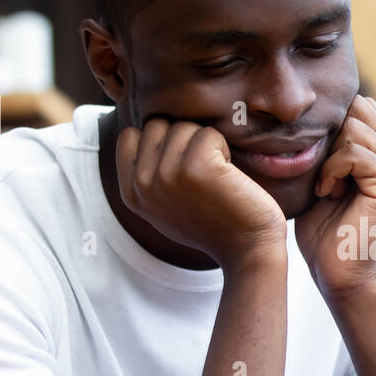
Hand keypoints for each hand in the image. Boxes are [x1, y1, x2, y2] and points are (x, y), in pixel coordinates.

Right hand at [116, 116, 285, 269]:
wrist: (247, 250)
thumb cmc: (213, 225)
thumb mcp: (164, 206)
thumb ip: (148, 175)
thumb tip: (143, 131)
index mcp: (131, 193)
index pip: (129, 136)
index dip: (159, 140)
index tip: (181, 162)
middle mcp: (143, 184)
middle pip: (157, 125)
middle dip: (183, 138)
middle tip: (203, 169)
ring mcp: (167, 175)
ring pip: (184, 126)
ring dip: (206, 143)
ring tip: (216, 174)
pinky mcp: (196, 167)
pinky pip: (209, 133)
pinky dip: (224, 147)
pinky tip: (228, 174)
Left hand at [295, 95, 375, 298]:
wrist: (336, 273)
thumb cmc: (321, 231)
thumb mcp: (317, 178)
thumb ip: (323, 147)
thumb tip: (304, 115)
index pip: (359, 105)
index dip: (331, 120)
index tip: (312, 156)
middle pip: (358, 109)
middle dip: (329, 135)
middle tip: (319, 173)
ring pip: (355, 128)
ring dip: (329, 157)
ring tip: (324, 186)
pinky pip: (356, 153)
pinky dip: (333, 170)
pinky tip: (327, 192)